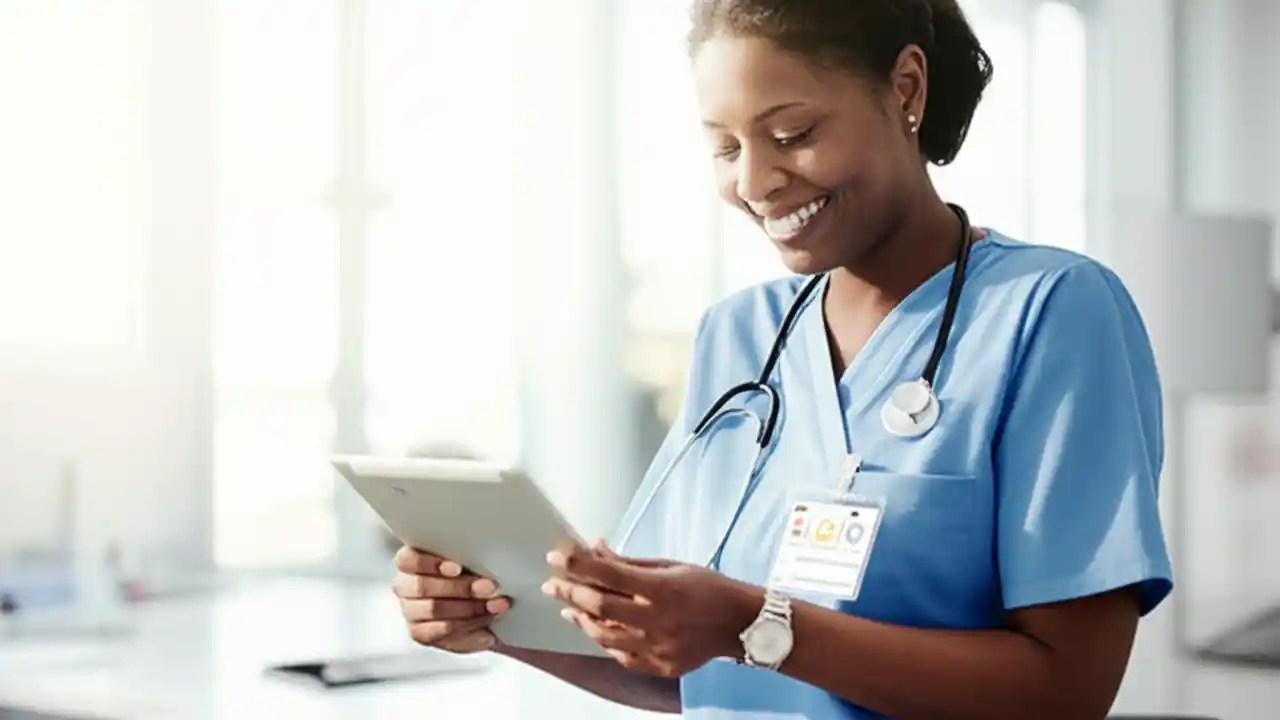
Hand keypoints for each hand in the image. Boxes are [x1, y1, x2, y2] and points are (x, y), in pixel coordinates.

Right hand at [392, 546, 510, 652]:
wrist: (480, 604)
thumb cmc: (470, 574)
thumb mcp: (470, 561)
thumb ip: (469, 558)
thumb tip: (487, 562)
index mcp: (410, 562)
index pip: (408, 560)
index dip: (431, 564)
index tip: (458, 569)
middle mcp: (405, 586)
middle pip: (423, 587)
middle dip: (461, 588)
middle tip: (489, 588)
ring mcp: (410, 611)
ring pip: (434, 609)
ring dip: (469, 608)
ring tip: (495, 606)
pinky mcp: (421, 633)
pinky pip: (441, 633)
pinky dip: (468, 630)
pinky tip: (487, 628)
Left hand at [542, 542, 759, 677]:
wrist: (740, 624)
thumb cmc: (706, 587)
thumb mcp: (670, 566)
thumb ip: (630, 562)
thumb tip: (595, 549)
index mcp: (661, 589)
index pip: (608, 574)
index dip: (577, 564)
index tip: (555, 557)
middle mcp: (658, 620)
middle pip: (599, 606)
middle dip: (570, 592)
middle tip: (552, 585)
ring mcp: (658, 648)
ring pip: (605, 636)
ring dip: (582, 620)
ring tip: (569, 608)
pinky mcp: (661, 666)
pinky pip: (622, 656)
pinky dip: (605, 642)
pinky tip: (597, 629)